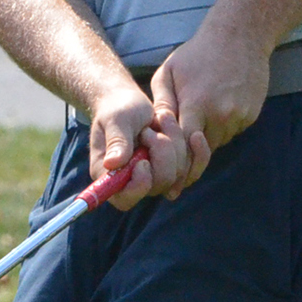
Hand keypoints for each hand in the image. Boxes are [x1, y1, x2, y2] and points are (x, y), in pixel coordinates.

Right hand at [88, 85, 199, 210]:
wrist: (130, 101)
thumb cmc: (117, 109)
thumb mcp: (116, 120)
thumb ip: (117, 141)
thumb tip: (112, 164)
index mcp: (109, 176)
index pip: (124, 199)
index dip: (138, 186)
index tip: (143, 162)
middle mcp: (132, 182)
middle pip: (158, 184)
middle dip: (161, 153)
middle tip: (149, 129)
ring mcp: (154, 177)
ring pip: (178, 172)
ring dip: (173, 142)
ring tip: (158, 119)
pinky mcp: (171, 168)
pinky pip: (191, 164)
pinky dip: (188, 144)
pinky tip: (181, 128)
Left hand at [148, 25, 267, 195]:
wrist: (241, 35)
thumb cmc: (197, 52)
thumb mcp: (169, 72)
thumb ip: (161, 105)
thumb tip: (154, 135)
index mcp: (195, 105)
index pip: (184, 150)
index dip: (176, 170)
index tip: (170, 190)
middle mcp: (219, 114)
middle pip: (201, 151)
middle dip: (189, 156)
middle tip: (179, 169)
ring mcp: (239, 115)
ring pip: (217, 142)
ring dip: (206, 138)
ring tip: (201, 112)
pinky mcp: (251, 114)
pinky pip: (232, 131)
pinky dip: (222, 127)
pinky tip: (218, 104)